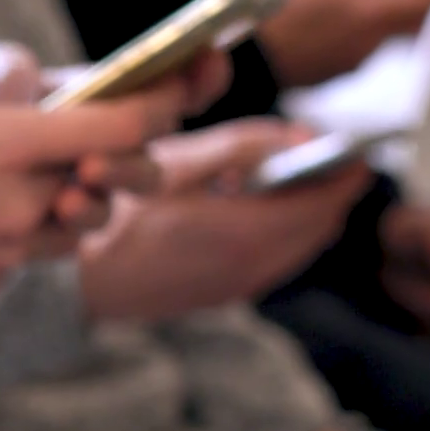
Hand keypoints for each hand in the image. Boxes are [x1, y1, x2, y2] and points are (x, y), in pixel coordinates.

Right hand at [0, 50, 192, 381]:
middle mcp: (18, 208)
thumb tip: (22, 79)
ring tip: (11, 170)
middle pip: (108, 178)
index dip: (160, 102)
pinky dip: (14, 227)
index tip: (169, 88)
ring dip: (65, 192)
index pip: (122, 125)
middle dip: (107, 150)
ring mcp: (2, 257)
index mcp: (4, 148)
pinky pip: (23, 252)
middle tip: (78, 129)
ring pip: (74, 222)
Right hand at [79, 120, 369, 321]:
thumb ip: (246, 145)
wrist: (80, 281)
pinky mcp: (227, 295)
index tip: (350, 146)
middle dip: (325, 189)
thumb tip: (302, 135)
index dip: (345, 170)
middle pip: (322, 226)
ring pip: (302, 245)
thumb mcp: (179, 164)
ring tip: (278, 178)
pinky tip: (247, 208)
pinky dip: (280, 230)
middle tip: (311, 154)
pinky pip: (277, 259)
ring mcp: (241, 287)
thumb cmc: (116, 216)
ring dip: (303, 210)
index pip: (328, 202)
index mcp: (246, 233)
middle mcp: (254, 268)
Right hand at [257, 0, 429, 88]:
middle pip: (408, 24)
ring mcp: (353, 64)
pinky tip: (317, 28)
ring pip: (378, 38)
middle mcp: (371, 43)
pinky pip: (353, 53)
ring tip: (332, 7)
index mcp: (374, 13)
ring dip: (368, 22)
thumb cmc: (275, 8)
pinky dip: (345, 39)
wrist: (242, 55)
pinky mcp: (334, 76)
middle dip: (405, 7)